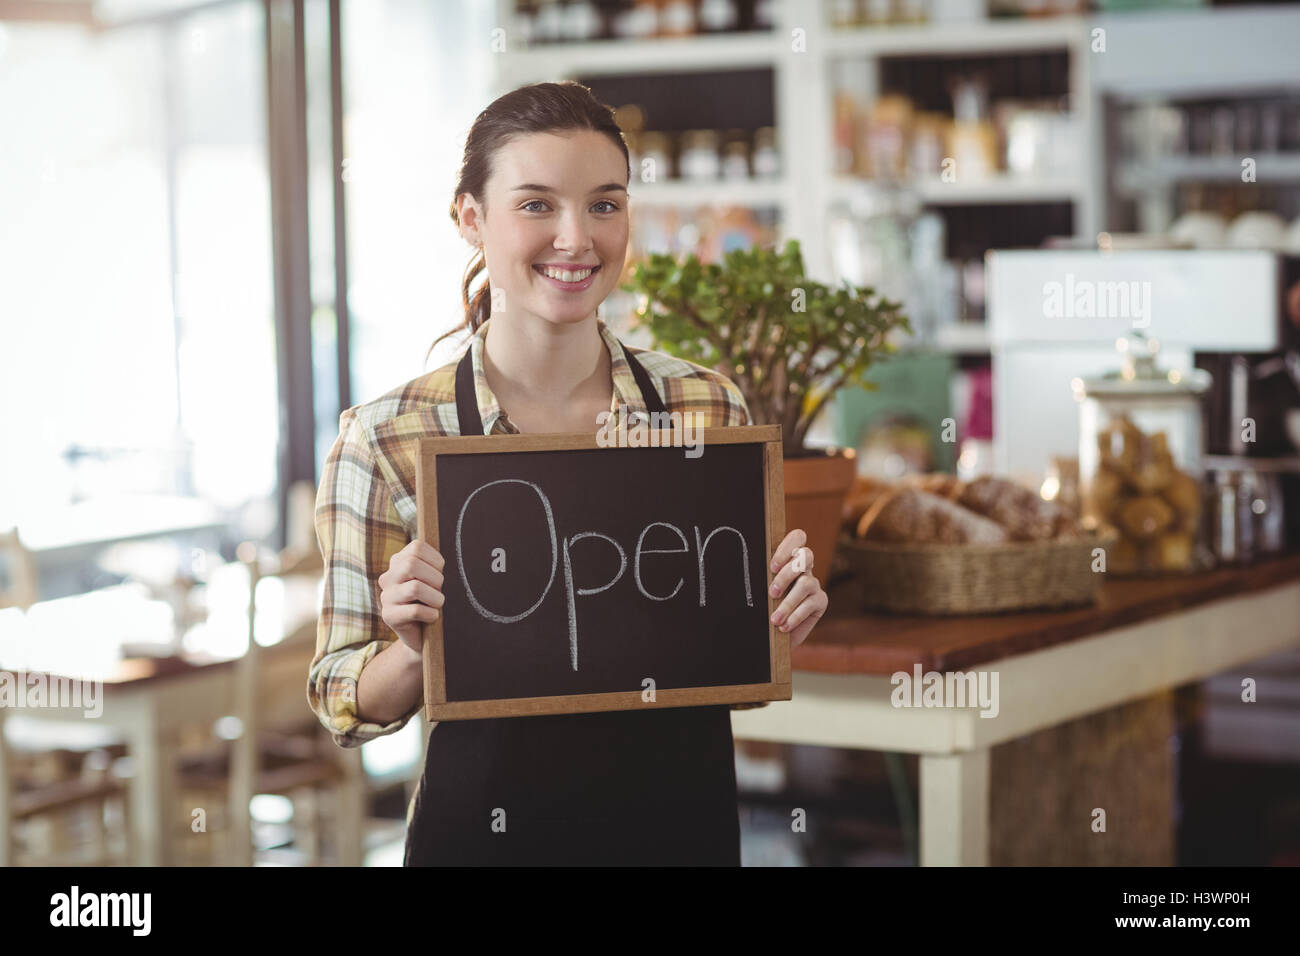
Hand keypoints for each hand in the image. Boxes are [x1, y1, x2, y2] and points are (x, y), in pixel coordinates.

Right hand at [377, 539, 445, 653]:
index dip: (435, 560)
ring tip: (437, 605)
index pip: (416, 547)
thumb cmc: (430, 602)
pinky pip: (415, 610)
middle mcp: (388, 578)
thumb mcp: (432, 579)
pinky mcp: (389, 616)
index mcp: (397, 563)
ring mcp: (386, 597)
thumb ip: (433, 563)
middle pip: (412, 565)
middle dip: (435, 579)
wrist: (421, 636)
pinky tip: (432, 617)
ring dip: (435, 598)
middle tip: (439, 591)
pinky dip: (431, 614)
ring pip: (414, 588)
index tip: (439, 574)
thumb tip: (445, 544)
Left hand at [768, 529, 826, 647]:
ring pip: (806, 583)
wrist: (771, 634)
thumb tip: (751, 570)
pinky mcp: (820, 601)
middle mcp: (803, 568)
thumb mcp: (760, 591)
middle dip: (787, 574)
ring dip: (788, 603)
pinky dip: (795, 616)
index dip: (787, 548)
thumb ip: (763, 579)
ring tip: (774, 619)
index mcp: (788, 559)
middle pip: (806, 555)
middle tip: (771, 593)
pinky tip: (783, 626)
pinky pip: (810, 604)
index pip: (798, 538)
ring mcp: (813, 584)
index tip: (772, 567)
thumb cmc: (762, 608)